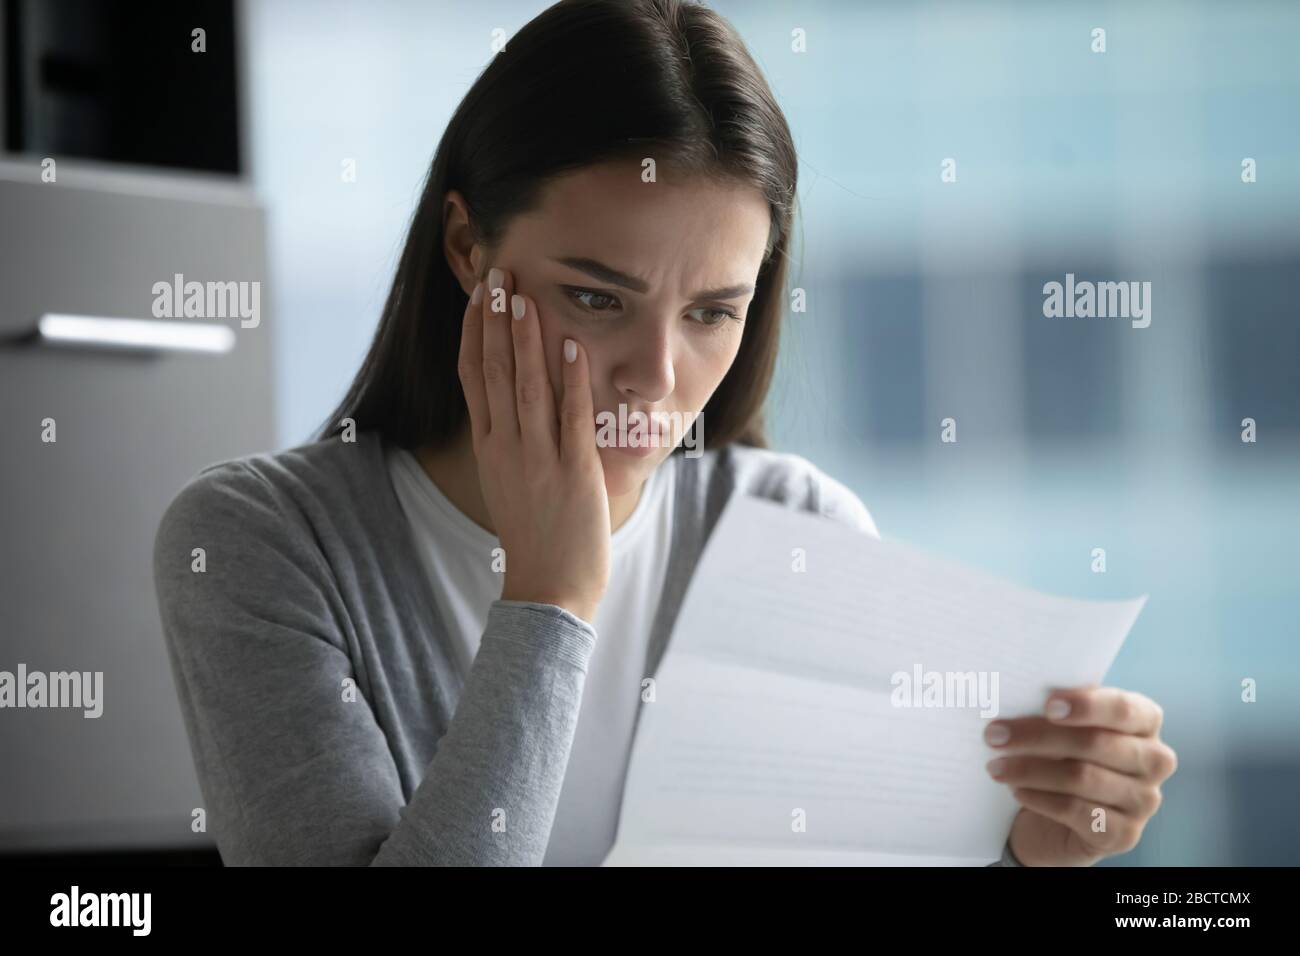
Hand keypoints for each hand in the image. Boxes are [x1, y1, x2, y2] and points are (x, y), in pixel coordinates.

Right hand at [457, 265, 610, 623]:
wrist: (549, 591)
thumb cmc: (538, 539)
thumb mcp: (512, 484)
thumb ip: (513, 444)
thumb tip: (516, 407)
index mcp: (490, 448)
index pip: (474, 378)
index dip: (475, 333)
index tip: (479, 296)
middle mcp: (506, 448)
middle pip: (494, 372)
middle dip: (496, 320)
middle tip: (498, 274)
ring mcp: (538, 459)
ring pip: (527, 387)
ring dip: (526, 338)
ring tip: (525, 295)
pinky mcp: (573, 472)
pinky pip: (569, 417)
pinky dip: (570, 380)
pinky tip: (571, 345)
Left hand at [984, 685, 1176, 865]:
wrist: (1057, 817)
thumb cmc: (1061, 755)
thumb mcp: (1062, 726)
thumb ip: (1057, 709)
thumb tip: (1020, 692)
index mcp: (1145, 721)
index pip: (1123, 708)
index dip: (1086, 705)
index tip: (1047, 705)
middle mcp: (1154, 760)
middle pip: (1095, 743)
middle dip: (1038, 736)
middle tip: (993, 735)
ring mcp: (1143, 800)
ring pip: (1081, 778)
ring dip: (1029, 770)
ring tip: (995, 766)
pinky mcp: (1124, 834)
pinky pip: (1075, 812)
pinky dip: (1040, 799)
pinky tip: (1016, 791)